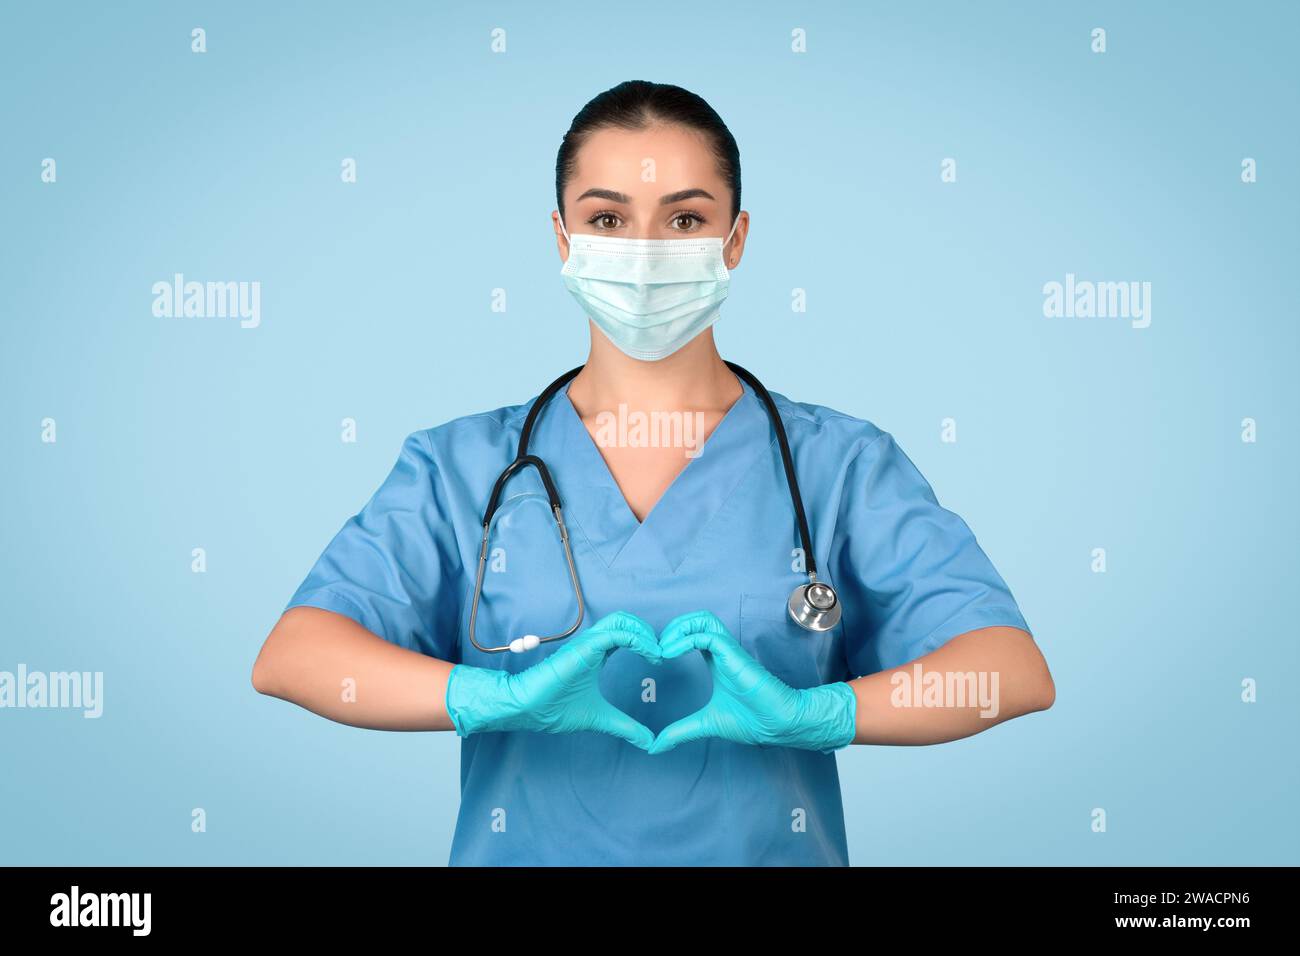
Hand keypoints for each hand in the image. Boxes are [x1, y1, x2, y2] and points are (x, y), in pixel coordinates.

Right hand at [445, 611, 660, 749]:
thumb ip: (626, 727)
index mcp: (596, 654)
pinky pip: (616, 634)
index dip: (644, 641)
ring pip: (621, 620)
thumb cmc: (554, 709)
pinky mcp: (584, 648)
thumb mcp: (601, 718)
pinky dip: (638, 640)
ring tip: (656, 652)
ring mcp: (587, 643)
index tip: (658, 660)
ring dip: (644, 632)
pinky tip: (650, 655)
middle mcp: (592, 644)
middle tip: (660, 652)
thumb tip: (648, 742)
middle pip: (624, 619)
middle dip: (647, 630)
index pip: (624, 633)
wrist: (527, 709)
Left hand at [647, 610, 856, 754]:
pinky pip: (707, 635)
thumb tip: (655, 747)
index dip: (672, 638)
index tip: (656, 659)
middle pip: (697, 619)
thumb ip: (679, 732)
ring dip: (679, 628)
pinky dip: (685, 640)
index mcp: (716, 660)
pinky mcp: (733, 654)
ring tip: (663, 649)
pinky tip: (670, 654)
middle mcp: (722, 651)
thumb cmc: (751, 720)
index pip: (693, 633)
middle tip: (657, 649)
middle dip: (673, 627)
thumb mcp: (704, 724)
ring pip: (703, 618)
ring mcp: (729, 650)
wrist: (776, 725)